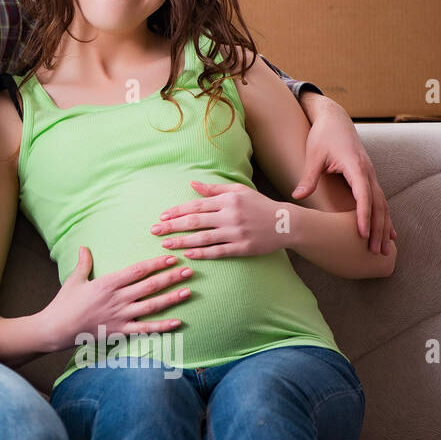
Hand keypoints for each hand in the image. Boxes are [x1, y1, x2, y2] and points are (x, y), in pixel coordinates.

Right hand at [39, 247, 190, 350]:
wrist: (57, 328)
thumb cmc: (64, 303)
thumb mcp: (74, 279)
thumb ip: (84, 263)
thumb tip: (84, 247)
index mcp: (108, 283)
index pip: (138, 270)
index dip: (156, 263)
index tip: (171, 257)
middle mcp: (118, 298)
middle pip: (150, 286)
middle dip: (171, 277)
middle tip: (189, 270)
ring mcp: (121, 316)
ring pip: (152, 306)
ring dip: (172, 298)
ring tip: (188, 291)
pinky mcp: (121, 331)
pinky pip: (146, 329)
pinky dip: (163, 327)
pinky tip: (177, 322)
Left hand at [153, 180, 286, 258]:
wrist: (286, 223)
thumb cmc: (260, 205)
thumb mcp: (238, 191)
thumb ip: (214, 190)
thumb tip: (192, 184)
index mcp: (228, 200)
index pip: (196, 205)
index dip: (177, 211)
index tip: (162, 216)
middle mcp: (230, 215)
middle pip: (194, 221)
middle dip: (172, 227)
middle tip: (154, 231)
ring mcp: (236, 232)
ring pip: (203, 238)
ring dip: (181, 242)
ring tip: (165, 245)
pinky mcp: (243, 248)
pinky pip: (217, 251)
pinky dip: (201, 253)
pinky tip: (187, 255)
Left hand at [294, 94, 393, 254]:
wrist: (335, 120)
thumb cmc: (323, 136)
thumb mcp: (313, 156)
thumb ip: (308, 177)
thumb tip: (295, 196)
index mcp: (356, 167)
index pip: (363, 195)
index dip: (364, 216)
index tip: (363, 234)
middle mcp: (369, 172)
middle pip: (378, 205)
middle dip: (378, 229)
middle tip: (377, 252)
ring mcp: (371, 175)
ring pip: (382, 204)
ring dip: (384, 226)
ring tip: (385, 249)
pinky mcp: (369, 177)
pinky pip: (379, 200)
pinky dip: (384, 217)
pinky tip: (388, 233)